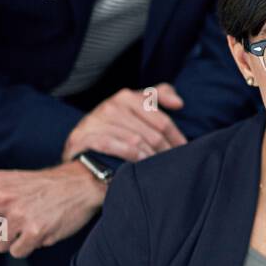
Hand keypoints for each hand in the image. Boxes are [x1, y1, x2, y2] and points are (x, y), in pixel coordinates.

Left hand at [0, 161, 107, 258]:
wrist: (81, 184)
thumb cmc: (44, 186)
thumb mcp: (10, 185)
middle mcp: (2, 197)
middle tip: (16, 219)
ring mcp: (19, 215)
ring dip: (13, 240)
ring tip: (30, 222)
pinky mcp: (35, 232)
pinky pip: (17, 252)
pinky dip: (27, 246)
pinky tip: (39, 230)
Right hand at [62, 83, 186, 162]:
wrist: (82, 156)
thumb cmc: (115, 133)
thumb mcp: (134, 111)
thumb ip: (156, 98)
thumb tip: (179, 102)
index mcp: (126, 97)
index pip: (161, 118)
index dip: (175, 135)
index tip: (183, 148)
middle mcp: (111, 105)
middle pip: (152, 133)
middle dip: (166, 151)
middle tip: (173, 164)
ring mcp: (97, 120)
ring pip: (137, 142)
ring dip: (151, 158)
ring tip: (157, 168)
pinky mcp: (84, 137)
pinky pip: (117, 148)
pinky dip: (132, 158)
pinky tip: (139, 165)